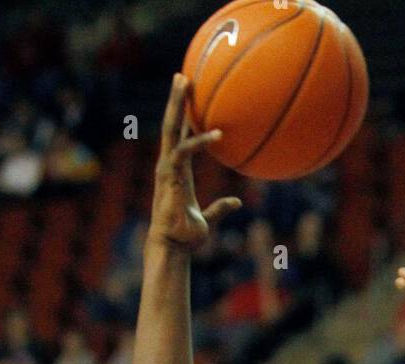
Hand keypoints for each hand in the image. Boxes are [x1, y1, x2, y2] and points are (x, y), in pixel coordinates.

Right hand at [149, 74, 241, 249]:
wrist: (174, 246)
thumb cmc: (187, 236)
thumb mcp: (208, 218)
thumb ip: (220, 208)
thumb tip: (236, 203)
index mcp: (179, 170)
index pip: (178, 136)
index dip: (182, 116)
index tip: (189, 97)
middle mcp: (170, 164)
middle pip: (171, 124)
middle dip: (176, 100)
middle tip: (182, 75)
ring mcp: (168, 168)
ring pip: (171, 128)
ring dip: (177, 104)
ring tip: (185, 81)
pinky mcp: (171, 176)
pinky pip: (184, 151)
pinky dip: (200, 140)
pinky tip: (217, 133)